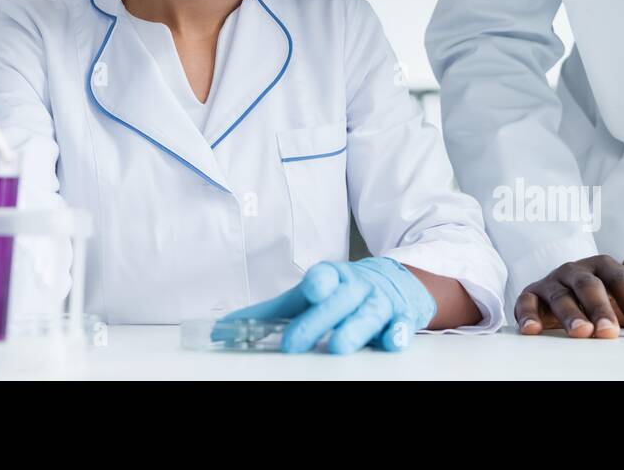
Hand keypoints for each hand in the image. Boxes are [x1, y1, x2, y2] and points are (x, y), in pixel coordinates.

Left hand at [220, 258, 436, 353]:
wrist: (396, 281)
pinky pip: (401, 328)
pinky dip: (397, 334)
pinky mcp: (400, 320)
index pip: (323, 277)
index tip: (310, 291)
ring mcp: (379, 303)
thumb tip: (223, 328)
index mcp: (331, 278)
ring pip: (368, 315)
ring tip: (338, 347)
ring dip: (353, 330)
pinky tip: (392, 340)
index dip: (317, 284)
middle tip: (294, 342)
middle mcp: (355, 288)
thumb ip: (270, 312)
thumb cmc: (341, 291)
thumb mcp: (307, 297)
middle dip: (318, 320)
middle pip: (338, 301)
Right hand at [514, 256, 623, 337]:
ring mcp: (554, 281)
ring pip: (560, 294)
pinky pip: (527, 301)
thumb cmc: (615, 296)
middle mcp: (579, 270)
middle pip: (590, 286)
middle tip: (610, 333)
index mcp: (608, 268)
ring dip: (569, 314)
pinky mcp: (532, 294)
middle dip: (600, 309)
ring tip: (582, 335)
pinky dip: (528, 314)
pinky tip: (533, 330)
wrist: (573, 286)